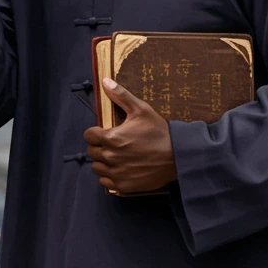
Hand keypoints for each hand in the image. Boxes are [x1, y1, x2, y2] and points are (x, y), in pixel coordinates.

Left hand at [83, 79, 178, 195]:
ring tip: (116, 157)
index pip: (88, 136)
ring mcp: (116, 173)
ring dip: (103, 162)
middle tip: (114, 144)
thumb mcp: (141, 110)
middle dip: (99, 146)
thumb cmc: (160, 132)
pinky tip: (119, 169)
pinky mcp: (123, 186)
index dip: (95, 133)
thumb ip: (121, 96)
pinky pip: (105, 183)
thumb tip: (105, 81)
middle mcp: (110, 157)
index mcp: (111, 138)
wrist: (179, 156)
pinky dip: (109, 177)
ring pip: (97, 168)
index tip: (105, 133)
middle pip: (92, 152)